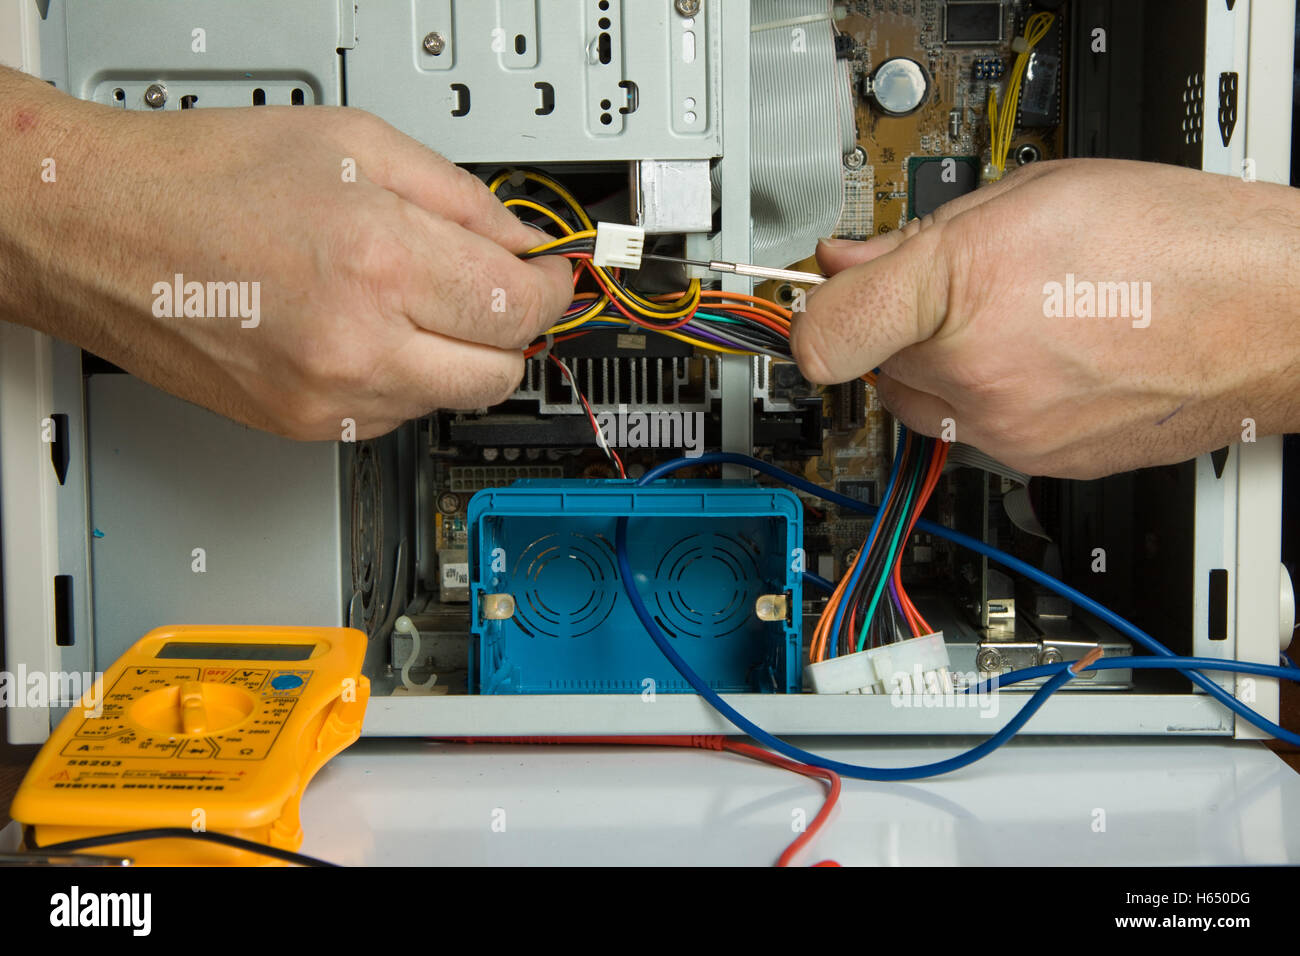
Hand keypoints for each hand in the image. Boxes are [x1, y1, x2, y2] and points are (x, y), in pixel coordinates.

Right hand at [0, 67, 570, 439]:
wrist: (97, 230)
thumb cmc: (202, 178)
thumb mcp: (354, 144)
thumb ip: (460, 199)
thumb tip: (520, 243)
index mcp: (380, 261)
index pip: (517, 305)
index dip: (550, 289)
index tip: (553, 277)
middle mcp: (360, 346)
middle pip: (499, 372)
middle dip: (512, 331)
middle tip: (495, 291)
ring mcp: (331, 398)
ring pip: (449, 397)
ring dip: (455, 354)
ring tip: (407, 297)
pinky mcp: (304, 427)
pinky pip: (395, 413)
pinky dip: (402, 375)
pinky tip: (364, 328)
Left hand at [791, 158, 1299, 477]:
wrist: (1273, 314)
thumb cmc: (1175, 245)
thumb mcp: (1027, 196)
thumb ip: (917, 237)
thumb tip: (848, 263)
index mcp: (961, 292)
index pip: (822, 334)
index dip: (811, 315)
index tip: (815, 305)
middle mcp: (976, 378)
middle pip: (871, 367)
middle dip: (895, 328)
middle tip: (947, 289)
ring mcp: (1008, 434)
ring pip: (920, 406)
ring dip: (938, 368)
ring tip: (1011, 320)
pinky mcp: (1040, 466)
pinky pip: (975, 433)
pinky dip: (986, 400)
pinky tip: (1042, 356)